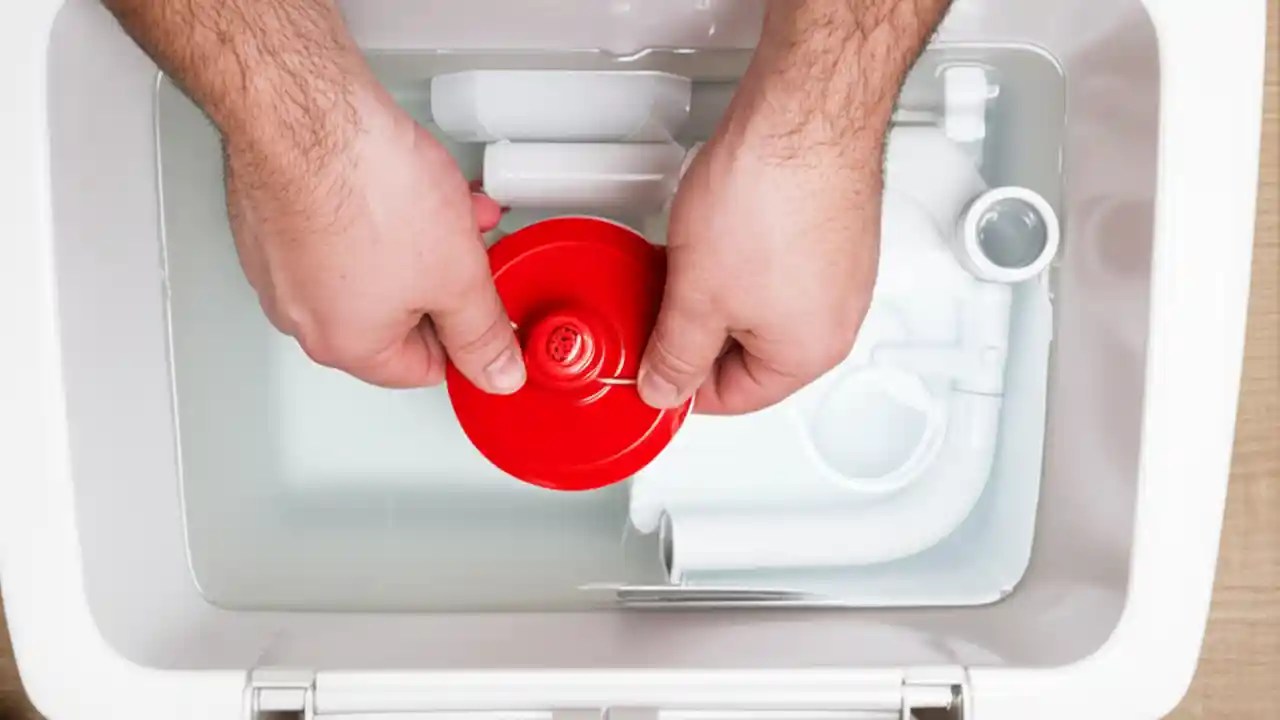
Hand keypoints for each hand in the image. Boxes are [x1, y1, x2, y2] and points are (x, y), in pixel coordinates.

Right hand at [223, 83, 525, 390]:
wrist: (308, 111)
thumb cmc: (366, 188)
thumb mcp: (459, 276)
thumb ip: (482, 335)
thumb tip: (497, 375)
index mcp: (346, 345)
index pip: (424, 369)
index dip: (467, 336)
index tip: (488, 307)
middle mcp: (301, 315)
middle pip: (398, 316)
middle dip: (446, 277)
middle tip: (472, 244)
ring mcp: (280, 265)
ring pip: (372, 268)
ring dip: (419, 241)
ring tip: (448, 203)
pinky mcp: (272, 219)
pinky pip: (339, 234)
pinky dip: (376, 214)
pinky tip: (404, 182)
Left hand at [637, 112, 881, 414]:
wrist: (802, 112)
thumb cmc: (769, 195)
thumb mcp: (697, 296)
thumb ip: (675, 356)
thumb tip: (664, 389)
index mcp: (808, 351)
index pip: (732, 398)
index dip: (678, 386)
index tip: (647, 369)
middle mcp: (835, 318)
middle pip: (747, 353)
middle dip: (693, 334)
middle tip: (653, 308)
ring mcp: (838, 271)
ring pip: (758, 305)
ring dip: (712, 293)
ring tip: (678, 263)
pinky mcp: (829, 230)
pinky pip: (774, 265)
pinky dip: (738, 258)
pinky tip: (710, 233)